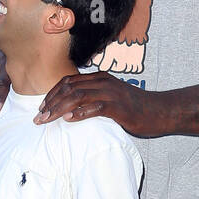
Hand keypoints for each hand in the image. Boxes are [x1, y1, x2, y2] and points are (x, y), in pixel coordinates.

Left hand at [35, 73, 152, 133]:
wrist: (160, 111)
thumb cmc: (136, 109)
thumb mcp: (112, 99)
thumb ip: (95, 99)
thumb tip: (74, 110)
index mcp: (100, 78)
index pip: (68, 82)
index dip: (52, 94)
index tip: (41, 108)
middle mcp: (103, 82)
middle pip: (69, 88)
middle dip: (50, 103)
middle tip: (38, 117)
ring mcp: (111, 93)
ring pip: (77, 97)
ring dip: (59, 109)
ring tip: (47, 120)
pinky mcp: (118, 107)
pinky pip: (95, 107)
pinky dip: (80, 113)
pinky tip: (69, 120)